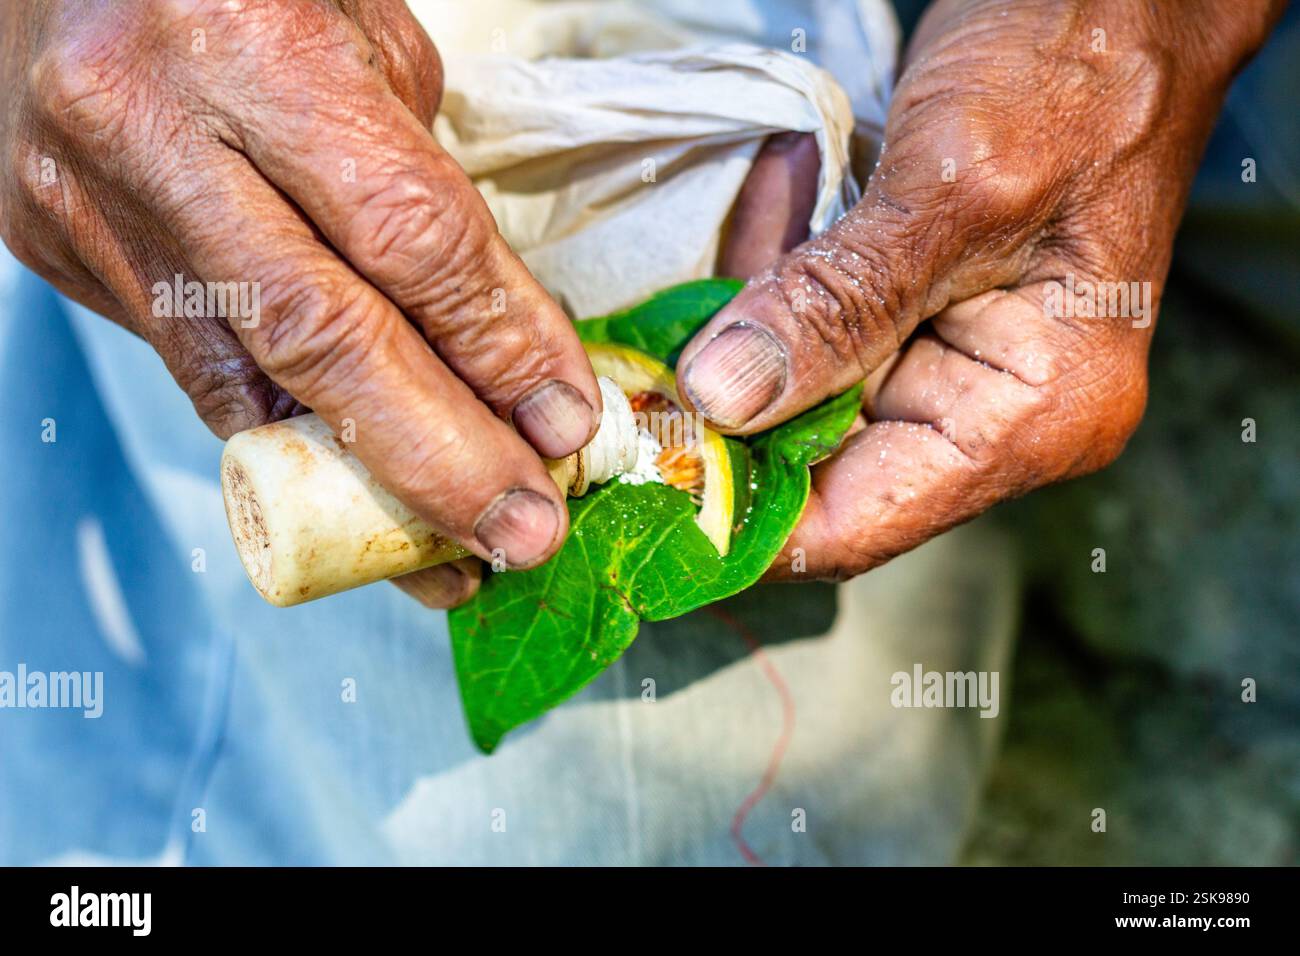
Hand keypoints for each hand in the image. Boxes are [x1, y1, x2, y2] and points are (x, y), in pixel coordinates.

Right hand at [0, 0, 605, 605]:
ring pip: (244, 386)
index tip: (564, 423)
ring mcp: (89, 205)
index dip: (500, 346)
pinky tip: (350, 490)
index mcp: (247, 45)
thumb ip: (420, 181)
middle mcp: (150, 133)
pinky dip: (286, 438)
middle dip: (440, 462)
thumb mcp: (364, 34)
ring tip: (446, 557)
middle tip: (523, 536)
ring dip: (362, 489)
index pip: (409, 238)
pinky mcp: (61, 254)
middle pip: (323, 342)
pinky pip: (196, 369)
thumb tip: (493, 328)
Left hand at [680, 0, 1283, 580]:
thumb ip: (838, 304)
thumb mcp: (953, 190)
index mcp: (1030, 417)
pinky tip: (777, 185)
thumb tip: (721, 399)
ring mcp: (951, 364)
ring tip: (735, 227)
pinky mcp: (919, 313)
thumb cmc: (1080, 73)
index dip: (737, 518)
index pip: (857, 523)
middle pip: (816, 465)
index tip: (637, 480)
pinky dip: (779, 269)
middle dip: (719, 409)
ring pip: (801, 389)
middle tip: (635, 363)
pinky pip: (818, 325)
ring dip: (745, 319)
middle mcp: (993, 414)